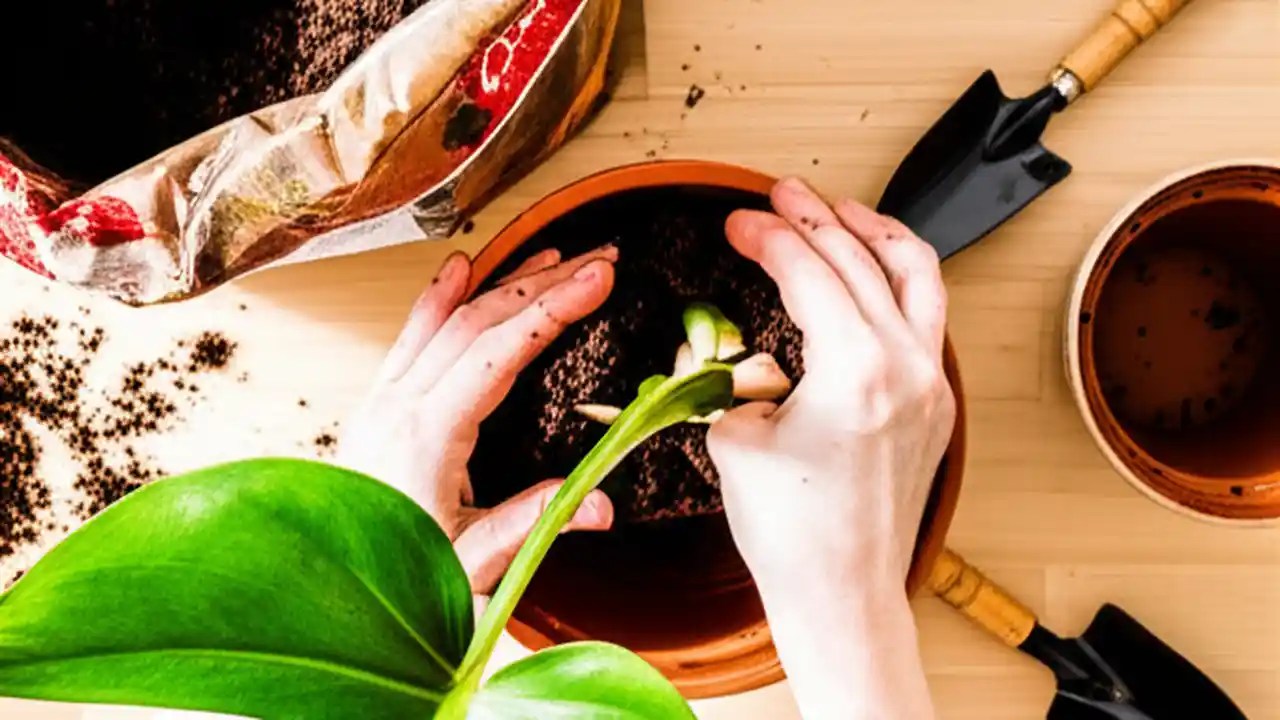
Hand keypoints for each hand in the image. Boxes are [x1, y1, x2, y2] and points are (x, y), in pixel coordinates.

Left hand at [337, 247, 618, 594]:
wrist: (330, 592)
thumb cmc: (397, 578)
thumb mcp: (474, 561)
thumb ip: (536, 522)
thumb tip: (603, 504)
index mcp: (428, 435)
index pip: (500, 350)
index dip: (552, 309)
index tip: (598, 279)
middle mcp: (399, 405)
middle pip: (479, 321)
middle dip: (543, 284)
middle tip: (597, 260)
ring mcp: (384, 401)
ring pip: (448, 320)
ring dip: (504, 282)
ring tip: (553, 258)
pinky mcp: (379, 406)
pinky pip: (413, 336)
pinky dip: (442, 297)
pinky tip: (462, 268)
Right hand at [708, 178, 953, 718]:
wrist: (841, 594)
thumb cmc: (795, 536)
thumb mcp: (736, 439)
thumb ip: (736, 378)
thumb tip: (739, 357)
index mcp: (857, 370)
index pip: (810, 271)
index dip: (767, 236)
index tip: (739, 221)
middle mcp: (906, 368)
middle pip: (861, 261)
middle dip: (814, 218)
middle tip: (780, 197)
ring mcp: (931, 387)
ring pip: (918, 279)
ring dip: (876, 235)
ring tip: (843, 212)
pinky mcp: (936, 408)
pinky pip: (927, 320)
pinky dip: (898, 283)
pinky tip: (872, 279)